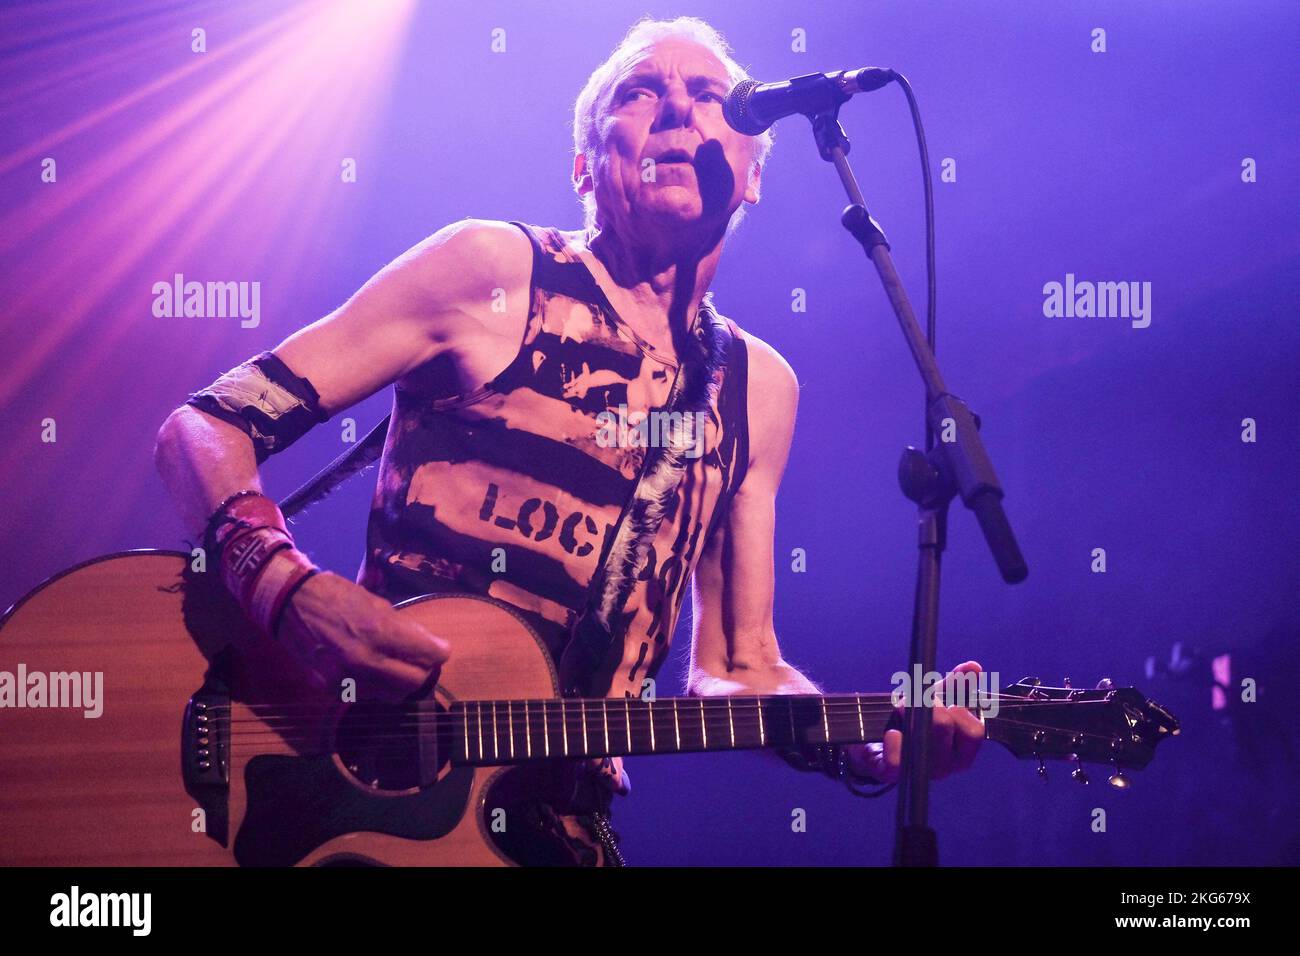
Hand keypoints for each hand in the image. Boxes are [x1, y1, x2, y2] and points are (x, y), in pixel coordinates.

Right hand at [277, 569, 450, 700]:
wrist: (288, 603)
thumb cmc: (336, 595)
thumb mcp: (376, 602)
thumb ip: (403, 627)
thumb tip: (427, 644)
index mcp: (380, 632)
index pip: (430, 655)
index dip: (439, 651)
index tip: (439, 649)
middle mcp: (366, 660)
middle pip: (415, 681)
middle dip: (423, 670)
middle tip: (420, 660)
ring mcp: (347, 677)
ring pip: (392, 694)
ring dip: (399, 682)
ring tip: (395, 665)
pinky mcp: (331, 688)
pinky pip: (366, 695)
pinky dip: (375, 686)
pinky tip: (370, 670)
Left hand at [845, 661, 984, 784]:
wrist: (878, 740)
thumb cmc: (916, 721)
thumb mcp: (938, 699)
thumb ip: (957, 684)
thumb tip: (974, 667)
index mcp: (962, 751)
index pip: (974, 732)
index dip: (960, 710)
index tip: (945, 699)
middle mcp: (946, 765)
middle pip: (945, 727)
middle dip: (929, 705)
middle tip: (918, 698)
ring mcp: (920, 772)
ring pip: (922, 742)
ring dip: (909, 716)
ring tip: (900, 709)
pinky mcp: (893, 774)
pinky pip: (897, 762)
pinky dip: (894, 743)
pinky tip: (892, 732)